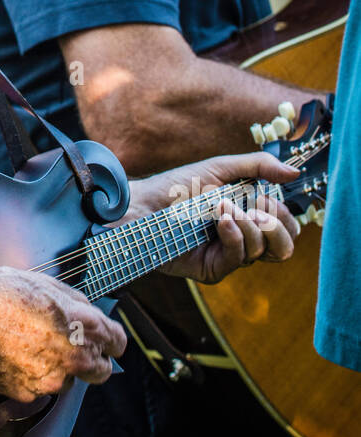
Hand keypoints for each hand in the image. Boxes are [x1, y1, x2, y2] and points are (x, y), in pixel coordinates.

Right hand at [0, 267, 126, 401]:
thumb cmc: (1, 293)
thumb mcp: (46, 284)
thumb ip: (76, 303)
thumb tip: (91, 315)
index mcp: (82, 325)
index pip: (117, 342)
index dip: (112, 340)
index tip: (107, 341)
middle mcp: (72, 357)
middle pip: (100, 371)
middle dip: (93, 360)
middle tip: (73, 348)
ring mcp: (50, 379)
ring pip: (66, 378)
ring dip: (57, 366)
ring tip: (29, 344)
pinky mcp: (28, 393)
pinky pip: (39, 386)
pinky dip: (32, 374)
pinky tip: (13, 355)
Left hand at [126, 152, 300, 284]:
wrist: (142, 204)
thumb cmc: (177, 186)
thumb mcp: (220, 168)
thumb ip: (258, 167)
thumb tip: (295, 172)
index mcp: (249, 218)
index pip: (287, 228)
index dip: (284, 214)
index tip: (265, 195)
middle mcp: (242, 240)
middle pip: (285, 247)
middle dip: (278, 224)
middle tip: (258, 206)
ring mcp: (227, 256)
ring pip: (264, 252)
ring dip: (250, 224)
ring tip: (223, 206)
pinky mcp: (212, 270)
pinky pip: (238, 258)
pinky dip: (235, 234)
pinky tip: (221, 220)